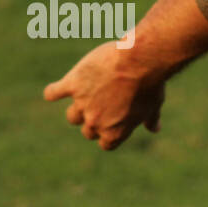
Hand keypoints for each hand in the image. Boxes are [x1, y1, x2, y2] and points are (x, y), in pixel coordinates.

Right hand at [44, 40, 164, 150]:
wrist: (139, 63)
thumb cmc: (151, 85)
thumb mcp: (154, 105)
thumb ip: (150, 119)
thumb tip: (154, 129)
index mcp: (115, 132)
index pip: (105, 144)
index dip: (109, 134)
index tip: (113, 125)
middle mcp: (96, 122)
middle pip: (88, 131)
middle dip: (95, 122)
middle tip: (104, 107)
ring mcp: (82, 103)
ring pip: (72, 117)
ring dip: (77, 110)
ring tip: (86, 97)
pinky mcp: (72, 84)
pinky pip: (53, 93)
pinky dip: (52, 92)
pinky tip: (56, 91)